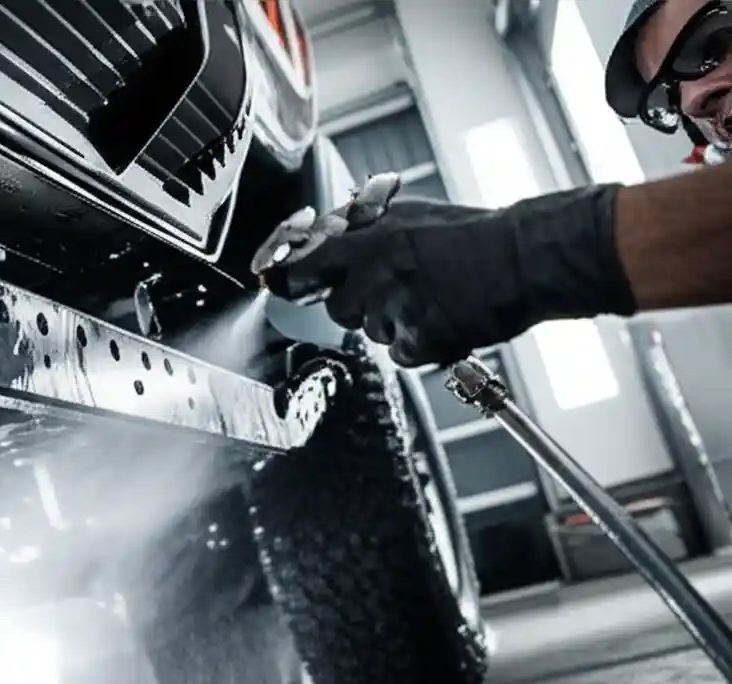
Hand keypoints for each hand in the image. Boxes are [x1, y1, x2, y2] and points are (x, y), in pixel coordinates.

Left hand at [260, 186, 636, 366]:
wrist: (522, 260)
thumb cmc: (471, 235)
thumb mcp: (407, 213)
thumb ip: (362, 228)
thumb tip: (322, 234)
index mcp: (365, 239)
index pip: (297, 271)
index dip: (288, 283)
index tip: (280, 287)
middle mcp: (373, 274)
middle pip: (338, 310)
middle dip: (359, 304)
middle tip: (394, 289)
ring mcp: (395, 310)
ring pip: (372, 331)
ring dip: (393, 322)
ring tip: (431, 299)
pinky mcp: (421, 341)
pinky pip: (402, 353)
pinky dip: (420, 343)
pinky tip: (444, 318)